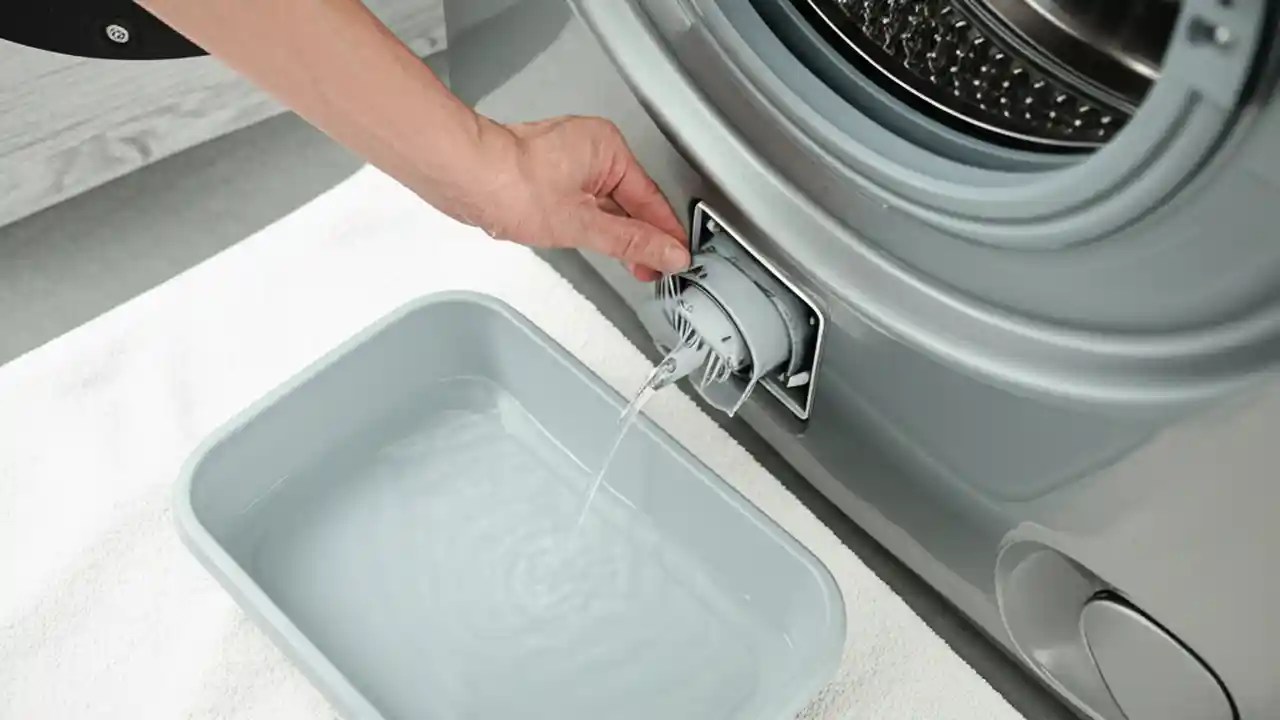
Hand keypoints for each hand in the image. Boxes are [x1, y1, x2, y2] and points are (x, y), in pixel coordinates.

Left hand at [467, 116, 689, 280]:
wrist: (462, 176)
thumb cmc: (509, 185)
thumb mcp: (582, 224)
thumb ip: (630, 242)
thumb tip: (666, 252)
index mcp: (608, 148)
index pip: (651, 199)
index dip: (665, 234)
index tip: (677, 258)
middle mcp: (591, 146)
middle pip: (632, 200)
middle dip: (642, 236)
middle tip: (653, 270)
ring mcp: (569, 157)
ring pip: (608, 201)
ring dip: (618, 232)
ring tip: (632, 264)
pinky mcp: (551, 172)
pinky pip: (587, 200)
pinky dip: (596, 223)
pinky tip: (599, 243)